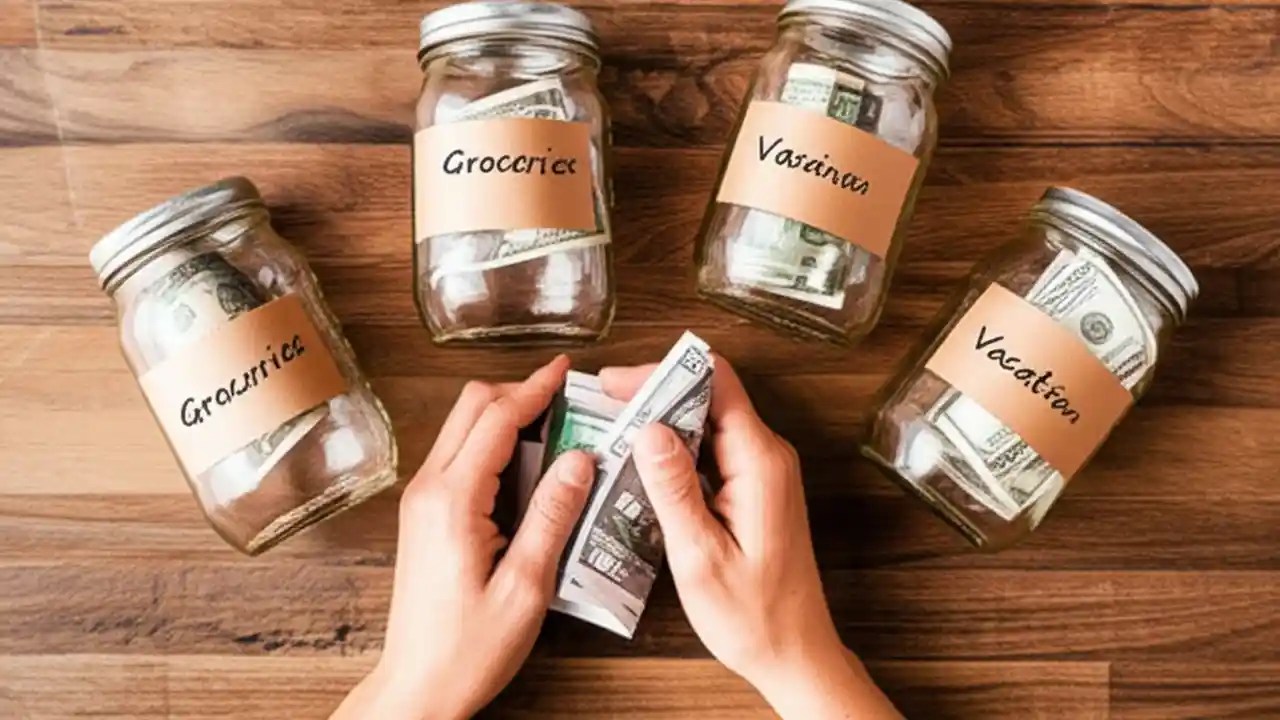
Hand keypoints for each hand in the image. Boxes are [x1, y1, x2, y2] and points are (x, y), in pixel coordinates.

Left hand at [333, 356, 593, 719]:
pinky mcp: (425, 516)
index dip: (534, 388)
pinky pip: (460, 458)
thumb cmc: (467, 649)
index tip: (567, 371)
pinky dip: (494, 444)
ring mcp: (421, 501)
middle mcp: (428, 490)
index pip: (495, 419)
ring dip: (506, 417)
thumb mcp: (526, 587)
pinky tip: (530, 464)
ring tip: (557, 425)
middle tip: (566, 395)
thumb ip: (553, 517)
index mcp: (452, 501)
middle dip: (519, 392)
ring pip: (463, 429)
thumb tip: (581, 459)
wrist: (417, 687)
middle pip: (471, 408)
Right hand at [600, 357, 900, 719]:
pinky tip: (639, 465)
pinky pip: (711, 450)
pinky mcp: (754, 487)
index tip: (614, 383)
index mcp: (760, 463)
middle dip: (653, 394)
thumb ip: (674, 489)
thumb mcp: (700, 555)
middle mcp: (767, 456)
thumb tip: (649, 429)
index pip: (715, 382)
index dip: (662, 372)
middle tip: (600, 407)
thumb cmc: (753, 616)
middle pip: (708, 395)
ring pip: (707, 422)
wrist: (794, 652)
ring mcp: (762, 470)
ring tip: (610, 431)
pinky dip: (675, 450)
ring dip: (661, 422)